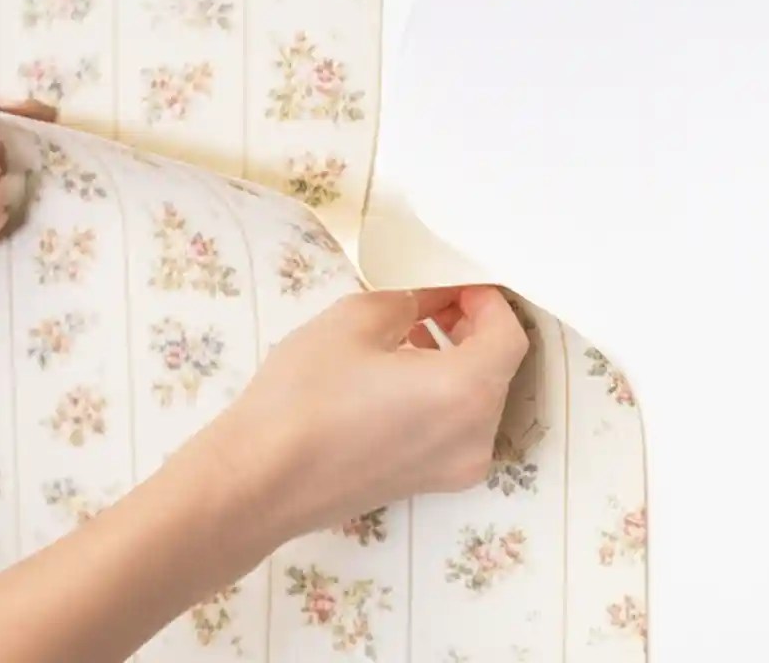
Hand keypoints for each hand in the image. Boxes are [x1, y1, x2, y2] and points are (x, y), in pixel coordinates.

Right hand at [211, 286, 529, 537]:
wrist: (260, 481)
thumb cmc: (305, 396)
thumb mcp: (356, 320)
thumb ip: (409, 300)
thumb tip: (429, 300)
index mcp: (468, 391)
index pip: (508, 335)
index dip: (487, 302)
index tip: (457, 284)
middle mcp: (477, 436)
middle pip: (497, 368)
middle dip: (472, 328)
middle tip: (433, 300)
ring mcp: (456, 467)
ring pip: (477, 399)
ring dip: (456, 359)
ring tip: (409, 333)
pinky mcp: (430, 483)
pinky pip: (456, 426)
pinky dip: (443, 394)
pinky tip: (398, 376)